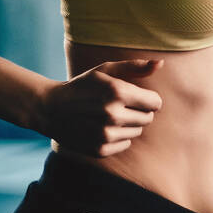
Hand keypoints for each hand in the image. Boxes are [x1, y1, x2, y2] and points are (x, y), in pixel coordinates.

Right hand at [40, 58, 164, 157]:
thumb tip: (161, 63)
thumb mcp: (105, 70)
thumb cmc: (83, 86)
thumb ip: (135, 67)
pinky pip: (125, 144)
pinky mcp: (100, 150)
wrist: (51, 109)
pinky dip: (118, 137)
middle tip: (119, 105)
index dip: (149, 99)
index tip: (137, 97)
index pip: (156, 102)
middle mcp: (113, 114)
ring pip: (137, 131)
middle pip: (148, 118)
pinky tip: (101, 128)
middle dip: (139, 111)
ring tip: (108, 116)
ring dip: (129, 124)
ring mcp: (106, 134)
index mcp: (117, 92)